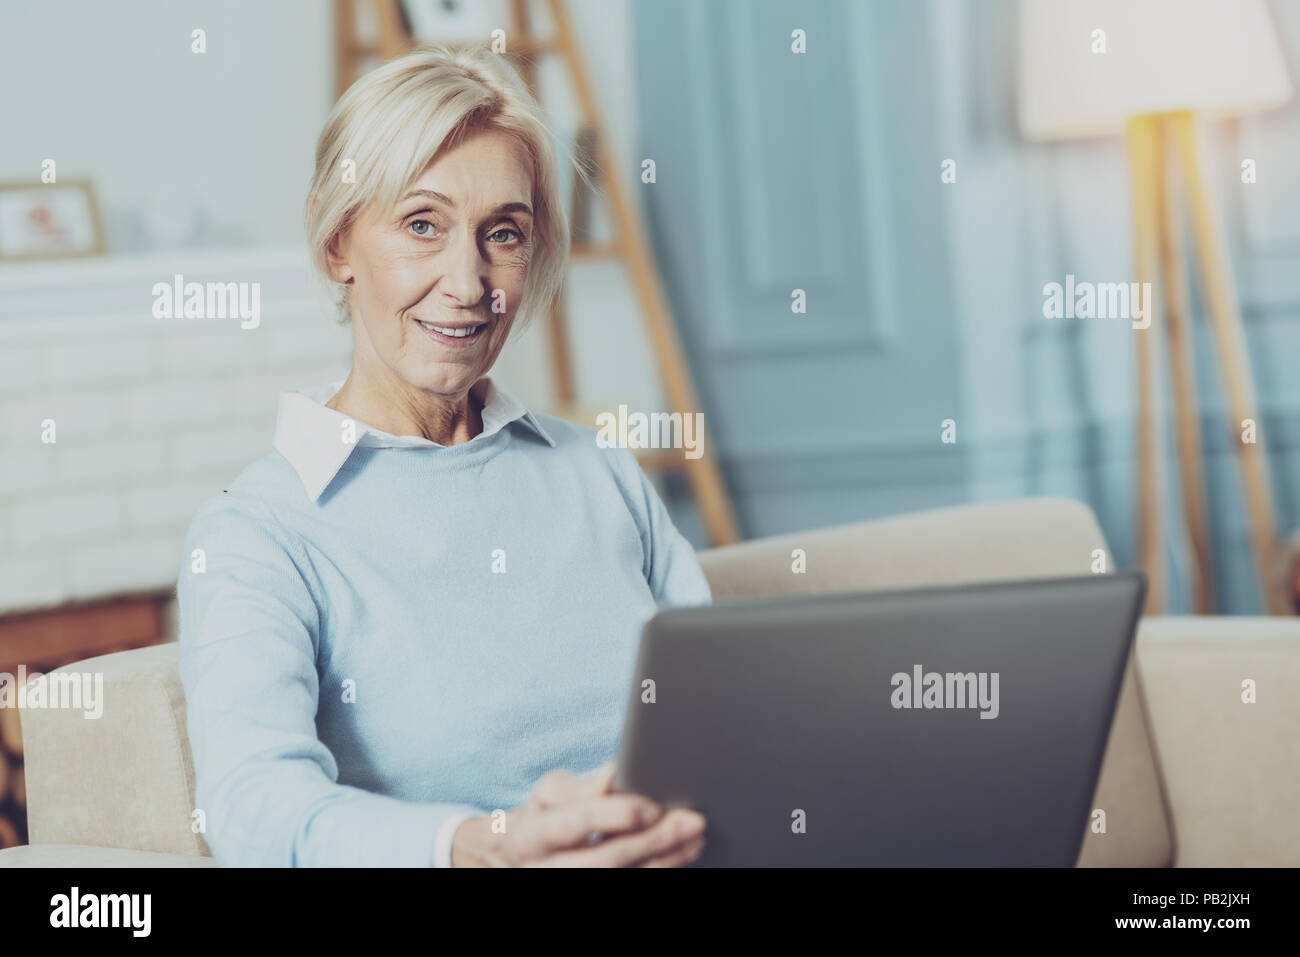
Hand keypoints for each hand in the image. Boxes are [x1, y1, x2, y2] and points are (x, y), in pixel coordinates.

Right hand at [450, 762, 705, 866]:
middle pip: (607, 860)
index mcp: (533, 835)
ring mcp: (569, 886)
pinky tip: (680, 856)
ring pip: (623, 880)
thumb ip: (580, 786)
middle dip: (654, 841)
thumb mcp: (548, 794)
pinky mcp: (592, 893)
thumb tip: (612, 773)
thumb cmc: (543, 817)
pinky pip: (630, 887)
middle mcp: (548, 869)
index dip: (616, 814)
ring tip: (695, 838)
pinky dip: (660, 872)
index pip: (576, 823)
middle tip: (692, 821)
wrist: (519, 860)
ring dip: (667, 860)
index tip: (652, 805)